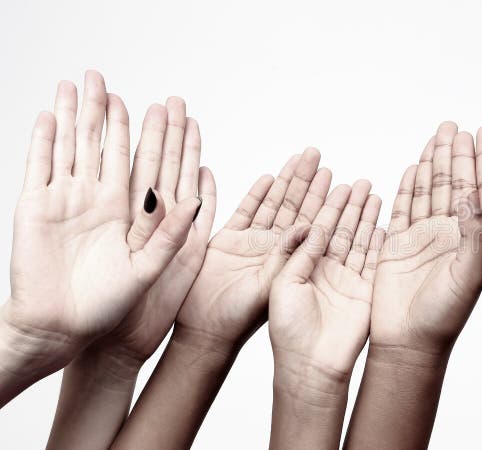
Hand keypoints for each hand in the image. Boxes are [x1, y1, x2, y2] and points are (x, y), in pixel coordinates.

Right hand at [1, 72, 198, 378]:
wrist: (63, 331)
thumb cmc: (110, 311)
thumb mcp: (151, 272)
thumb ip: (172, 236)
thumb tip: (195, 200)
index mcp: (133, 214)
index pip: (149, 163)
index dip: (158, 135)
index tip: (169, 107)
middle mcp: (101, 201)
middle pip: (110, 145)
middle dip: (113, 112)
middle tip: (113, 79)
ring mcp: (67, 200)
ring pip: (74, 146)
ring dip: (77, 114)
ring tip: (81, 82)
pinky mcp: (35, 206)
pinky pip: (40, 164)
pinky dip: (44, 139)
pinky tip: (49, 113)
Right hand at [174, 149, 329, 346]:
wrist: (206, 332)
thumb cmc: (244, 319)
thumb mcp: (279, 286)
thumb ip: (296, 256)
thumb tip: (315, 227)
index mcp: (293, 262)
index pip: (316, 225)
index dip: (330, 203)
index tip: (346, 182)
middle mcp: (276, 250)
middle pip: (297, 208)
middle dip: (310, 182)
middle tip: (321, 156)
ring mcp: (252, 244)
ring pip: (275, 205)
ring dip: (288, 182)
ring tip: (301, 158)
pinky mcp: (228, 241)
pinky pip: (246, 211)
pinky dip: (257, 194)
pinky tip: (270, 178)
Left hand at [269, 180, 382, 376]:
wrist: (310, 366)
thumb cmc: (287, 331)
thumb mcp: (280, 284)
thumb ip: (295, 253)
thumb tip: (312, 224)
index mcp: (297, 264)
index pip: (311, 224)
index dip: (320, 200)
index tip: (330, 177)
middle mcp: (322, 268)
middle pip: (336, 227)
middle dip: (345, 203)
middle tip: (357, 179)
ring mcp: (344, 279)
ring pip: (356, 239)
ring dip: (364, 216)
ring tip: (372, 191)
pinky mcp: (364, 291)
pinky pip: (372, 261)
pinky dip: (379, 241)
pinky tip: (385, 221)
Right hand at [371, 122, 481, 354]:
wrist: (408, 343)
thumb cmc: (444, 318)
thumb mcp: (470, 276)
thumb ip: (481, 235)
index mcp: (473, 241)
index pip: (480, 192)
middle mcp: (451, 236)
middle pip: (454, 185)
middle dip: (457, 154)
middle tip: (460, 126)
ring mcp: (424, 239)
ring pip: (429, 191)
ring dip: (435, 163)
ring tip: (439, 135)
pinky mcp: (398, 245)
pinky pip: (403, 208)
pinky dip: (408, 186)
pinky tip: (415, 165)